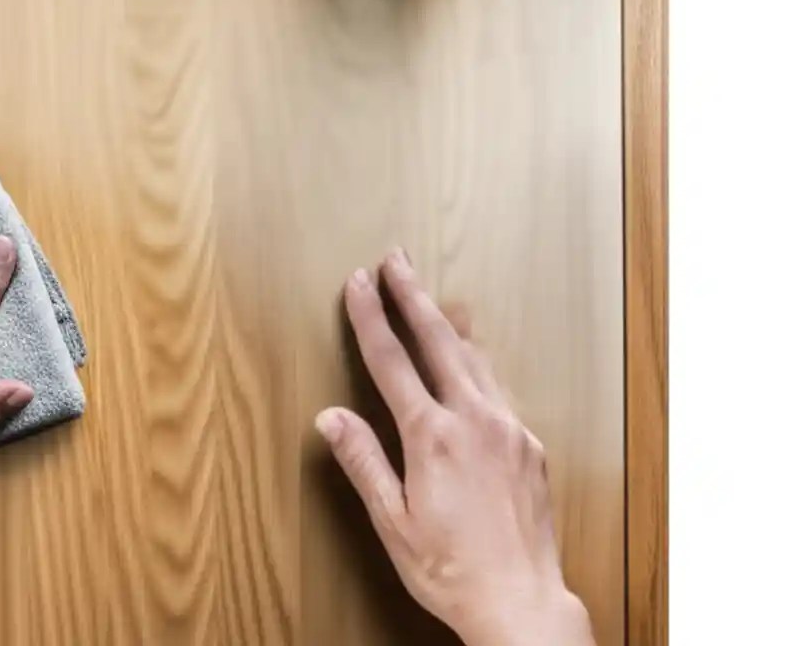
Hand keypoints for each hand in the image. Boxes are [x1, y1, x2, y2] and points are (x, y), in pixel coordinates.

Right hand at [315, 249, 593, 645]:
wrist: (521, 602)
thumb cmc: (451, 570)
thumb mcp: (392, 520)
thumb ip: (363, 461)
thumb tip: (332, 417)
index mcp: (432, 437)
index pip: (391, 361)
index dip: (370, 317)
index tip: (358, 284)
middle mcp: (475, 422)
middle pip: (438, 341)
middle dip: (412, 297)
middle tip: (396, 260)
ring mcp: (508, 430)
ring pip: (474, 360)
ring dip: (447, 324)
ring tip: (431, 298)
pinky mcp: (530, 447)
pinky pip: (498, 391)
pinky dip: (476, 365)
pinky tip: (469, 363)